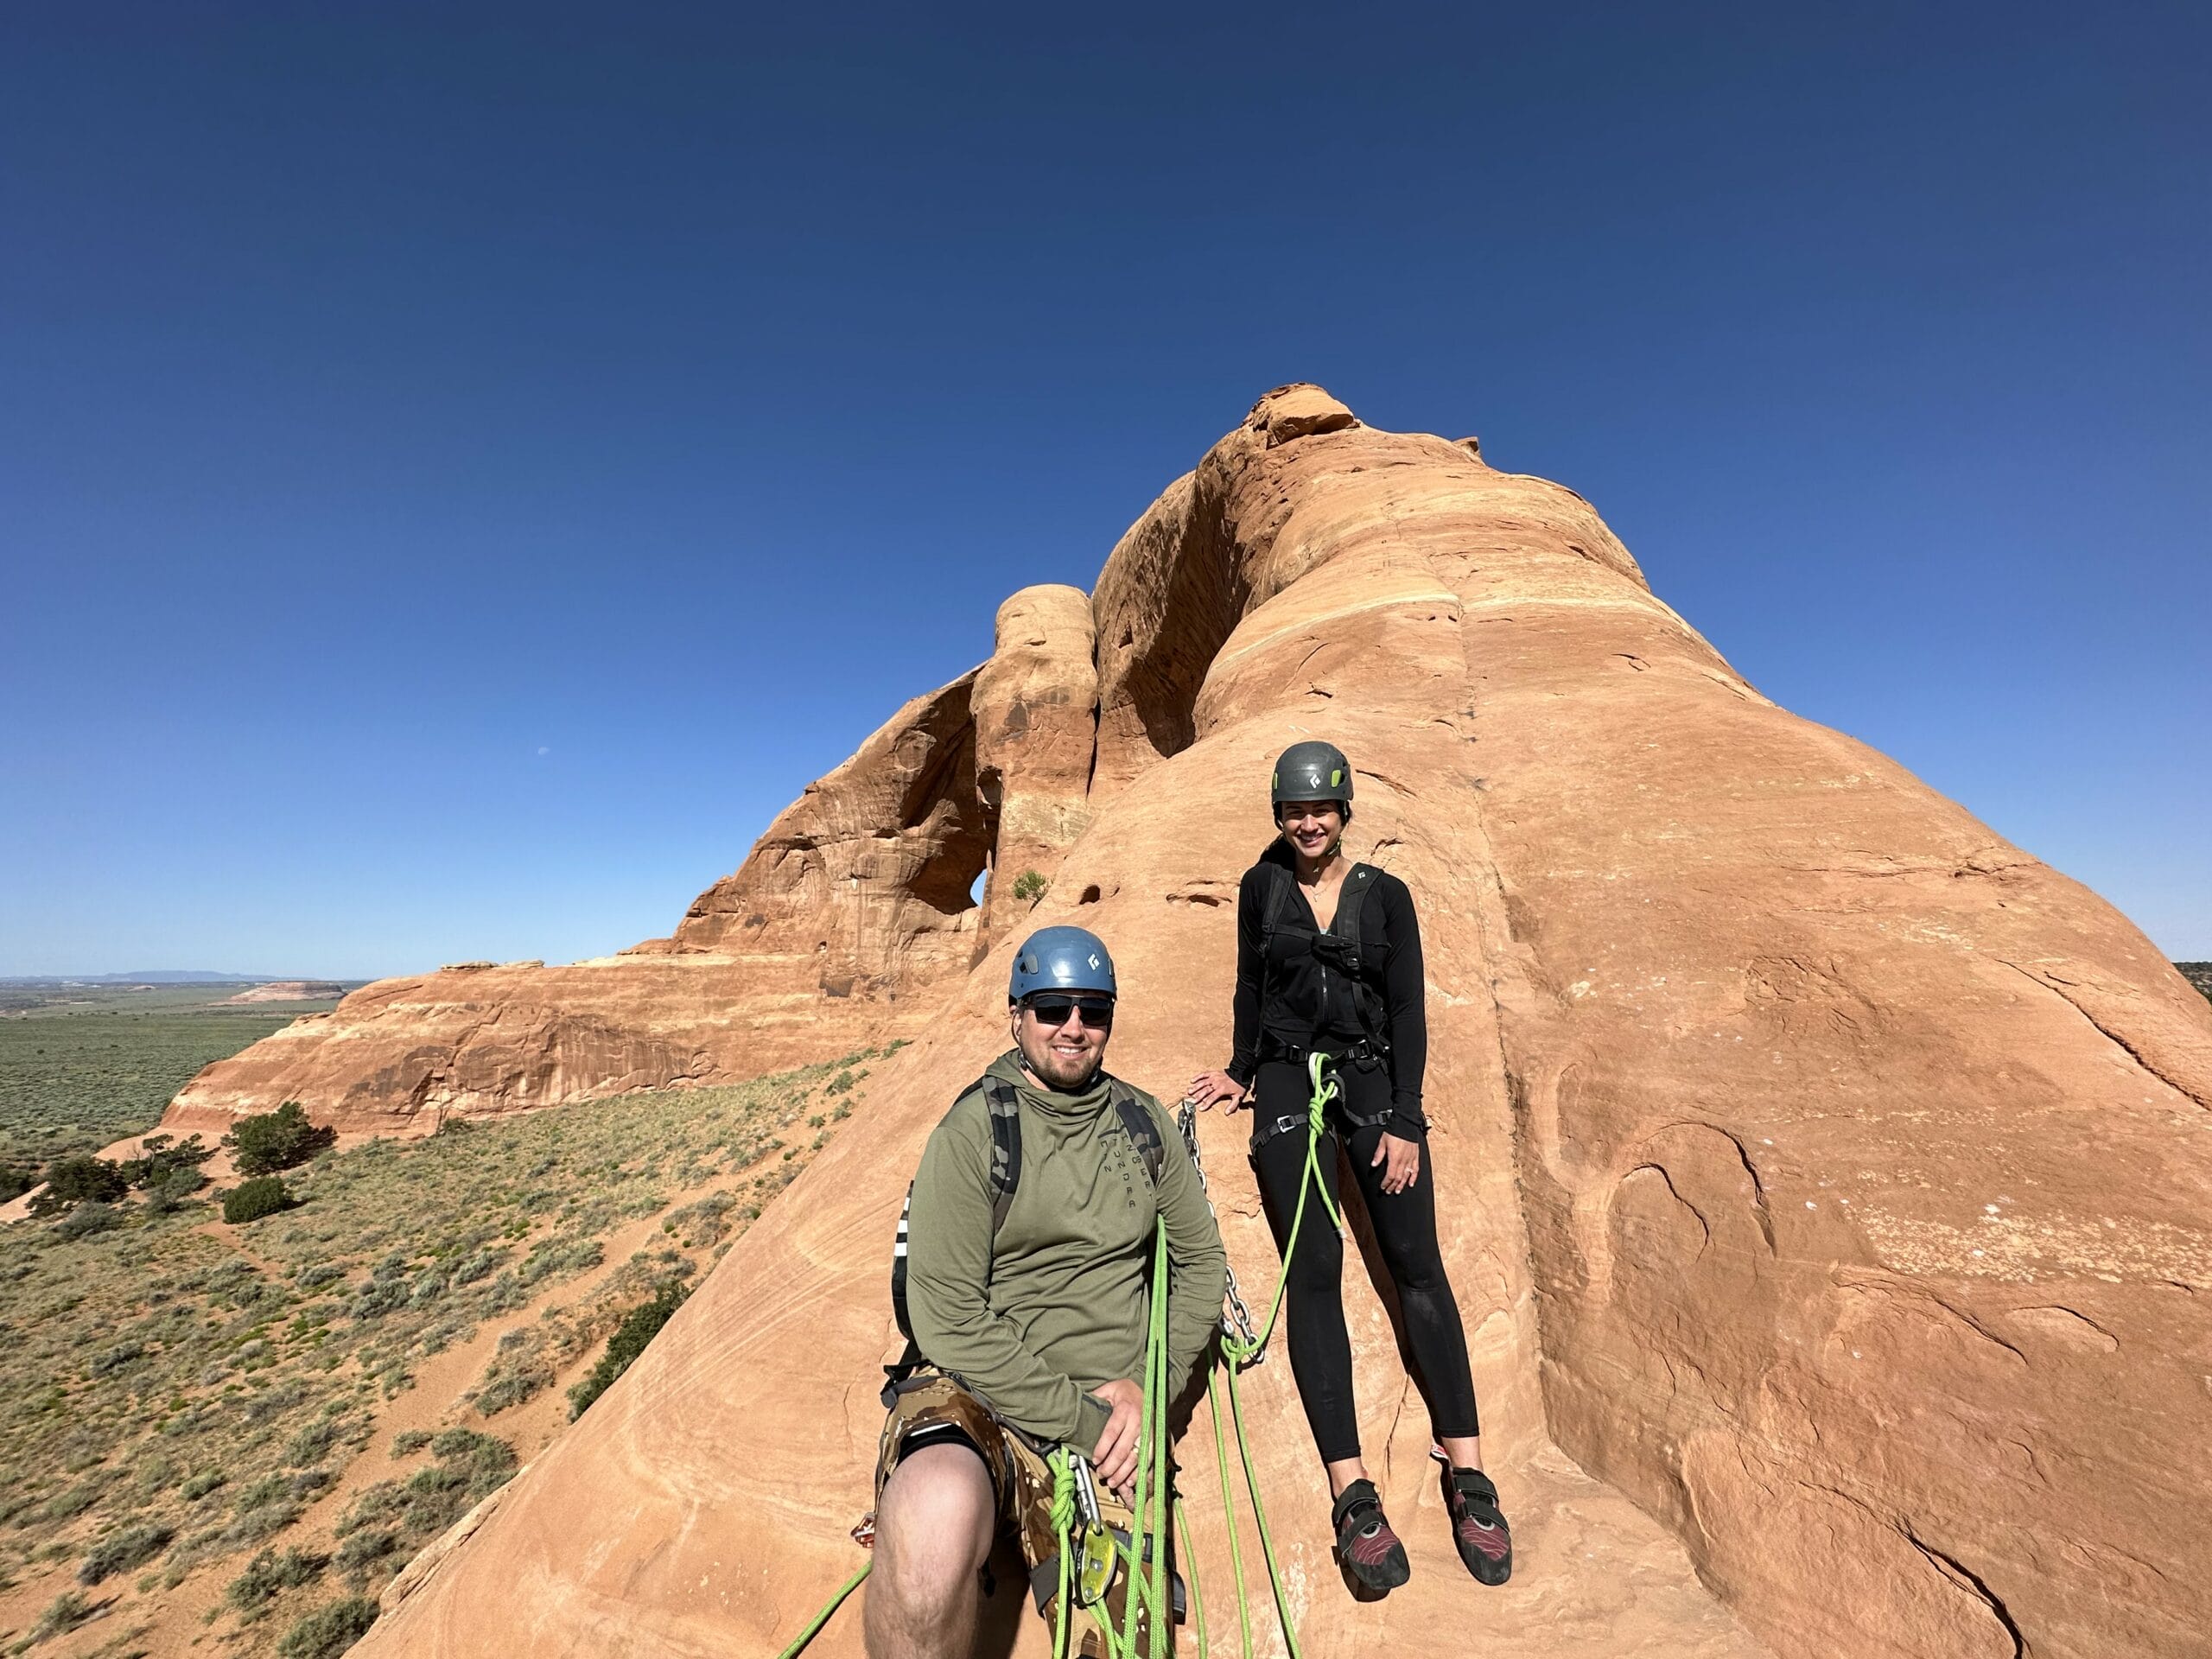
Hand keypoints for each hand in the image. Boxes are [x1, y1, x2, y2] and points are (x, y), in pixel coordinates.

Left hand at [1089, 1378, 1145, 1497]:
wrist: (1148, 1387)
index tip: (1095, 1460)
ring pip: (1136, 1457)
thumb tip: (1077, 1411)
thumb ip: (1095, 1399)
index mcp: (1125, 1408)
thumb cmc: (1123, 1391)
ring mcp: (1148, 1431)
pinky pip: (1148, 1459)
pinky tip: (1130, 1481)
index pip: (1112, 1432)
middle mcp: (1139, 1421)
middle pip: (1124, 1449)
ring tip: (1112, 1482)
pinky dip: (1140, 1472)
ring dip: (1124, 1473)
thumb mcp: (1107, 1389)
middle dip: (1111, 1465)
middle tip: (1101, 1474)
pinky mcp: (1154, 1439)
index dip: (1103, 1448)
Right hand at [1187, 1070, 1249, 1113]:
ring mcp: (1214, 1078)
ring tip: (1189, 1092)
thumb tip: (1227, 1113)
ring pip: (1202, 1083)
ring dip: (1195, 1088)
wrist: (1240, 1073)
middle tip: (1191, 1101)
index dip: (1206, 1104)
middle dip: (1197, 1097)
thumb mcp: (1238, 1097)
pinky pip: (1204, 1074)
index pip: (1211, 1098)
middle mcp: (1216, 1084)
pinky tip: (1192, 1081)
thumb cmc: (1238, 1085)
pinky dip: (1198, 1077)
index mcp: (1221, 1090)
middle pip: (1205, 1091)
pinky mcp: (1213, 1073)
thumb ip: (1232, 1106)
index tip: (1200, 1108)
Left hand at [1371, 1132, 1420, 1195]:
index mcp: (1394, 1158)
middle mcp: (1403, 1160)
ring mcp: (1411, 1159)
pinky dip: (1413, 1178)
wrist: (1405, 1124)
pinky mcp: (1415, 1156)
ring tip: (1397, 1191)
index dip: (1386, 1183)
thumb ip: (1378, 1155)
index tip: (1382, 1187)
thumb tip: (1373, 1164)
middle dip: (1392, 1186)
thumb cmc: (1393, 1132)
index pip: (1390, 1175)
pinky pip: (1415, 1170)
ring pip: (1406, 1176)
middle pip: (1398, 1178)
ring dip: (1402, 1185)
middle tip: (1388, 1191)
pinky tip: (1411, 1184)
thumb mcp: (1382, 1142)